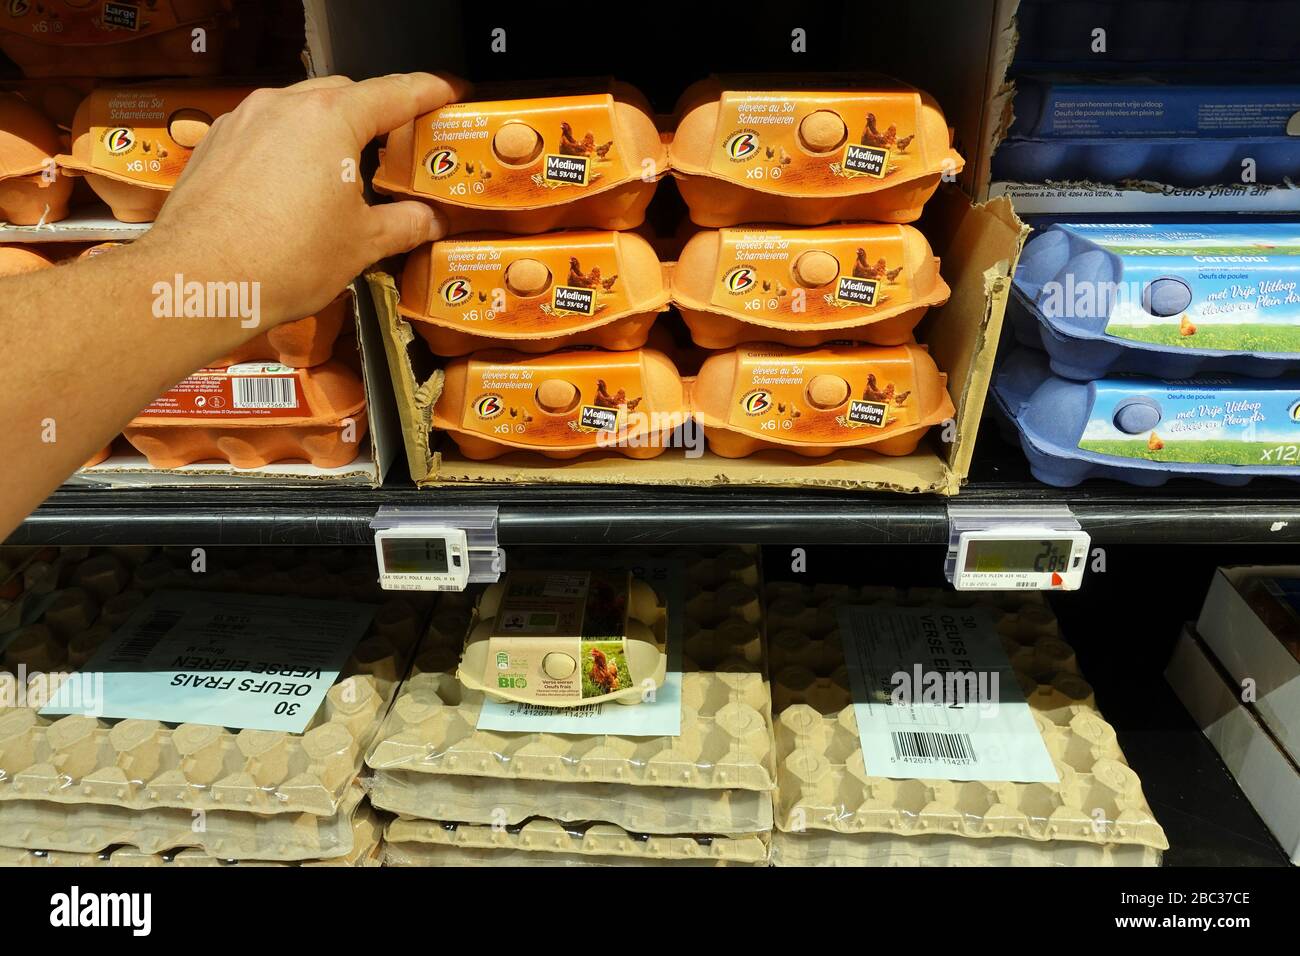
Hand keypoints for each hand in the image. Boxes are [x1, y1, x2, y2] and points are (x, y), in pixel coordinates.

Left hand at [140, 72, 466, 335]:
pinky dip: (291, 148)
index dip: (430, 91)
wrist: (199, 280)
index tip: (449, 92)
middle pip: (346, 94)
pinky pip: (266, 132)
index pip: (396, 92)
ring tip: (346, 172)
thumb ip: (406, 223)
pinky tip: (297, 187)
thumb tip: (431, 220)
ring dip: (330, 131)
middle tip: (401, 145)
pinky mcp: (216, 143)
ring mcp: (244, 120)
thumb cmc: (281, 259)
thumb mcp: (362, 244)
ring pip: (302, 110)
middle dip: (378, 114)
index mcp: (331, 118)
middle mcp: (285, 106)